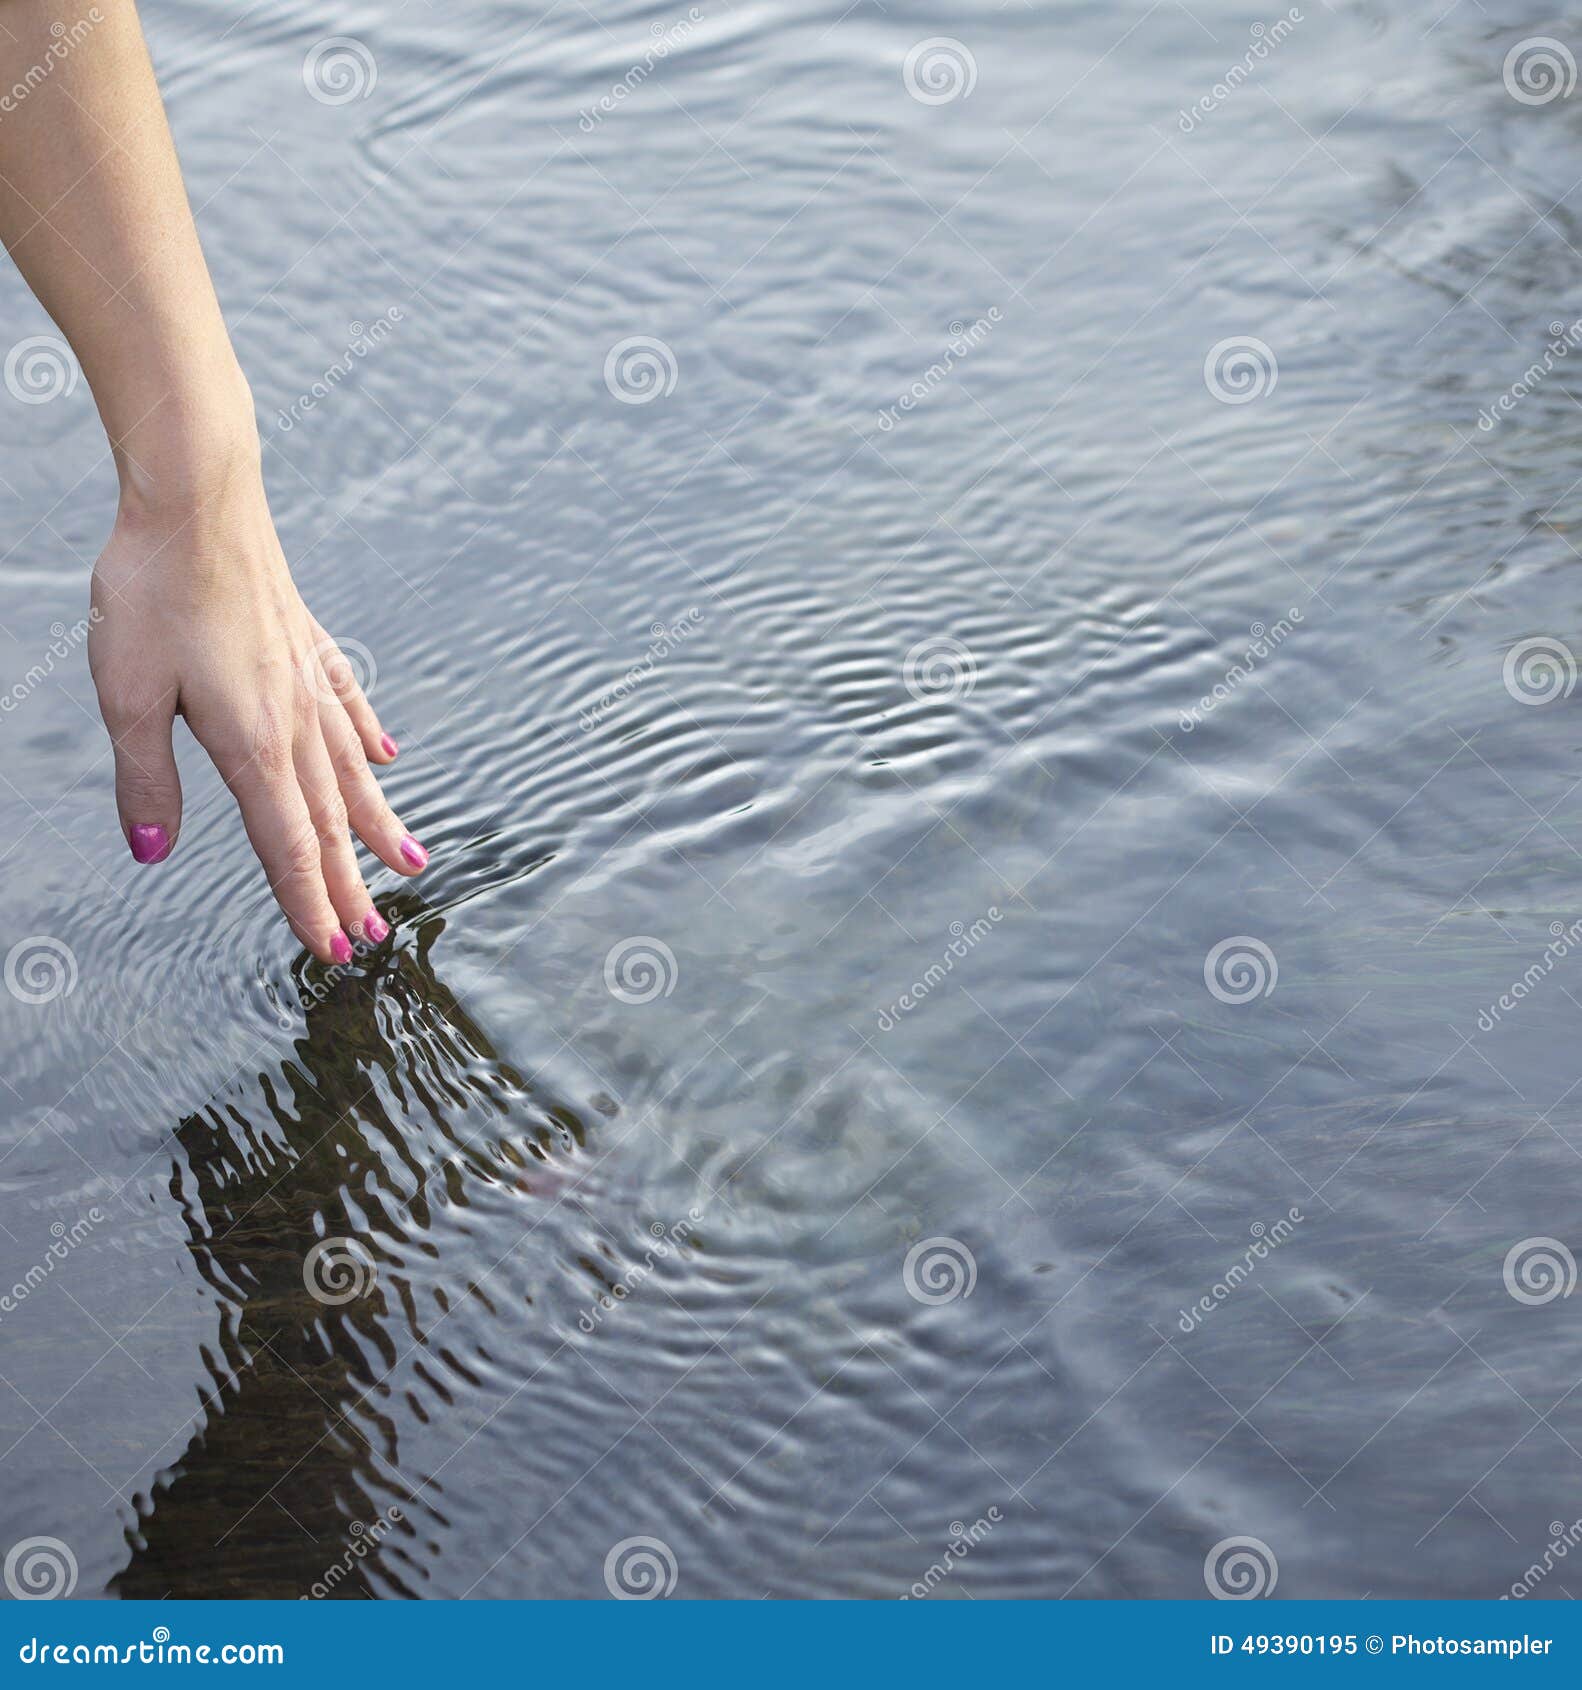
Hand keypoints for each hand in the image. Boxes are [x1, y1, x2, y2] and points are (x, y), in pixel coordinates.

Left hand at [87, 442, 428, 962]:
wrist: (197, 498)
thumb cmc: (153, 590)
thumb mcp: (126, 692)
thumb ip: (146, 777)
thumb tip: (151, 852)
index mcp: (252, 744)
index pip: (287, 845)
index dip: (308, 903)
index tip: (332, 952)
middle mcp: (294, 722)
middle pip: (330, 822)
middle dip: (350, 885)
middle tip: (375, 936)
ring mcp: (310, 681)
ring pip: (351, 773)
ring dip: (378, 826)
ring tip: (409, 865)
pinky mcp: (307, 644)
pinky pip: (350, 707)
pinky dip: (368, 741)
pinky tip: (386, 759)